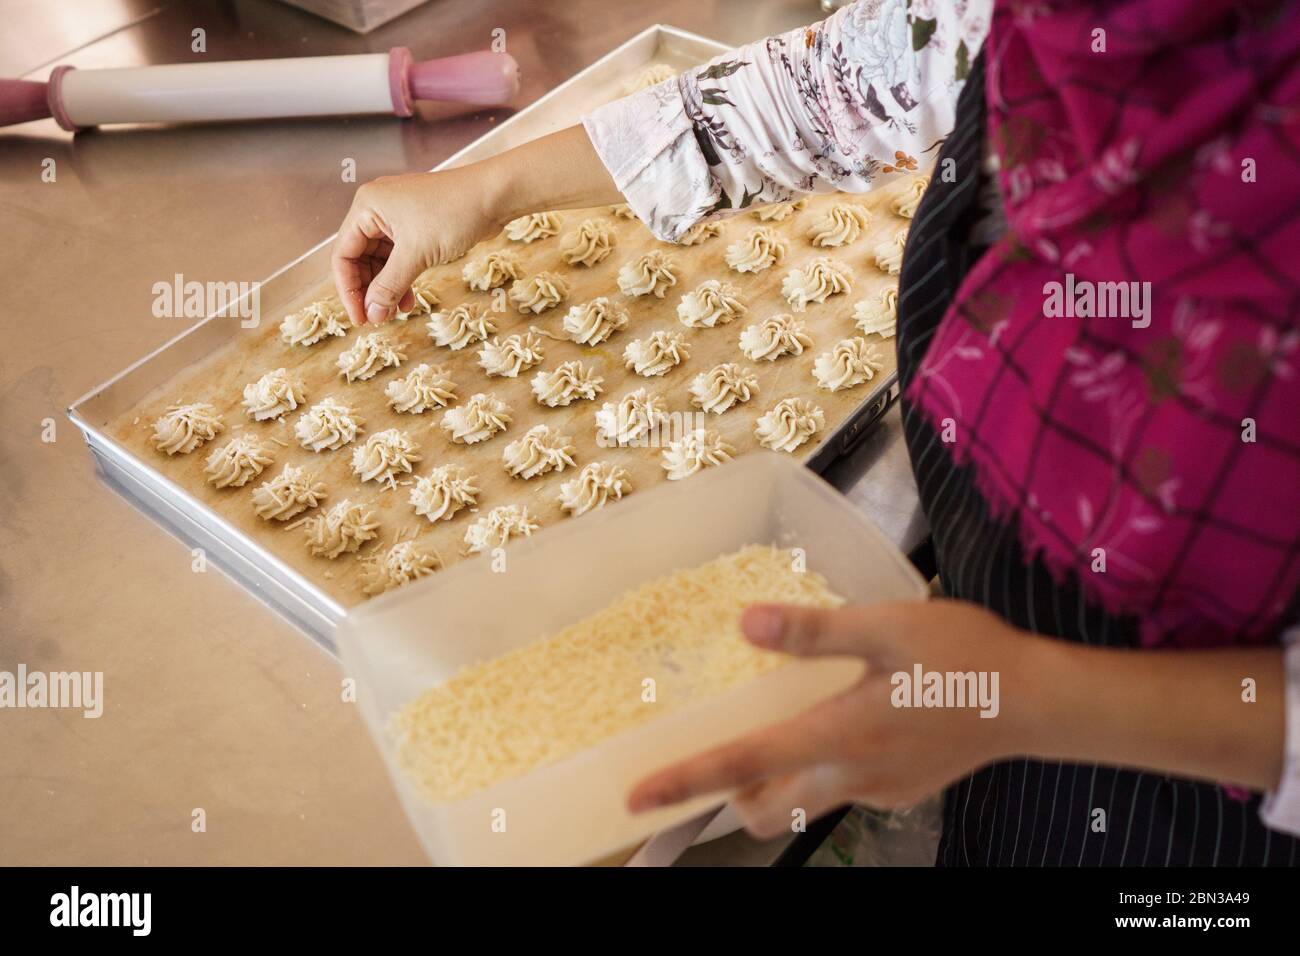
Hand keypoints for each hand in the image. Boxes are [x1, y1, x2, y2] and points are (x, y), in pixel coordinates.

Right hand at [331, 165, 503, 326]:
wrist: (494, 195)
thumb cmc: (453, 214)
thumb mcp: (417, 255)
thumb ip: (389, 286)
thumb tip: (372, 314)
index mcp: (366, 207)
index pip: (343, 255)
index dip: (348, 290)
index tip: (359, 318)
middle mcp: (376, 210)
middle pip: (359, 259)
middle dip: (368, 291)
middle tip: (378, 319)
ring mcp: (396, 218)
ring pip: (380, 261)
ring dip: (386, 288)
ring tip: (396, 313)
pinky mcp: (416, 227)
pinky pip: (399, 258)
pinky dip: (401, 279)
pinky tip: (408, 300)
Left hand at [627, 600, 1046, 838]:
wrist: (1039, 702)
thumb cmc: (965, 657)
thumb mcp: (888, 626)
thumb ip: (816, 630)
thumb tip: (746, 624)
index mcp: (836, 734)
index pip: (743, 764)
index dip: (685, 782)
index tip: (636, 798)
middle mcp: (849, 775)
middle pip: (765, 805)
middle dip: (728, 793)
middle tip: (707, 760)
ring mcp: (878, 790)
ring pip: (803, 802)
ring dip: (773, 783)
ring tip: (768, 736)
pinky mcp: (902, 790)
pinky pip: (843, 790)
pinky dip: (821, 770)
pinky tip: (844, 724)